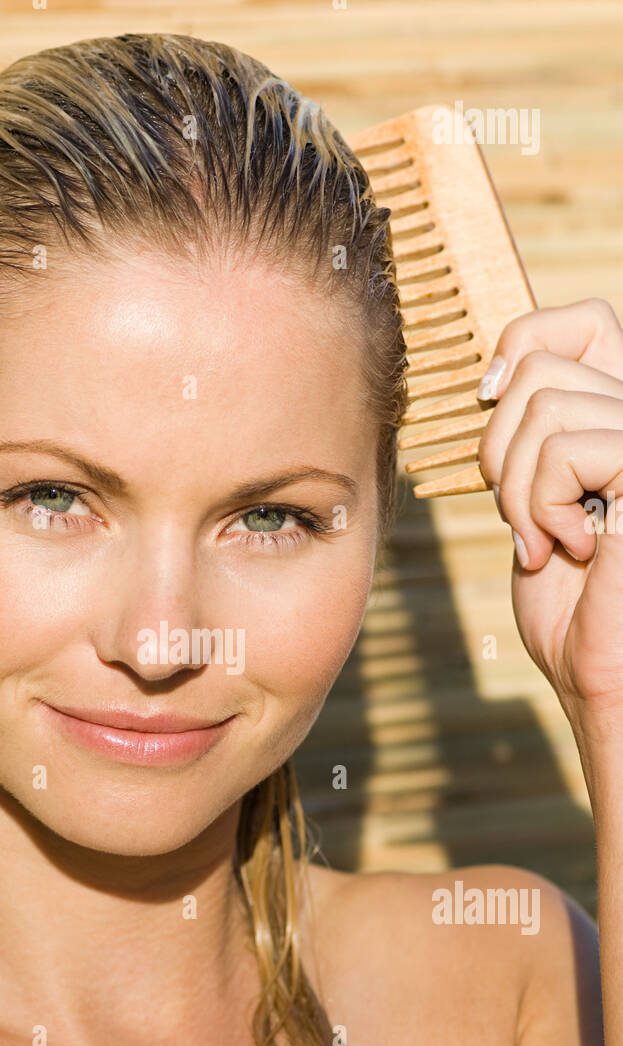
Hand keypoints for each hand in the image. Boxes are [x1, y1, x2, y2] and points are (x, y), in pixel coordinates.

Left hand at [476, 298, 622, 725]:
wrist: (603, 676)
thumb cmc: (573, 606)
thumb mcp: (535, 502)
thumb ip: (530, 436)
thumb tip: (496, 373)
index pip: (579, 321)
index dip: (520, 348)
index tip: (490, 406)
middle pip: (540, 364)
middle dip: (499, 448)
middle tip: (521, 516)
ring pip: (544, 403)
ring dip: (518, 488)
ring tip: (547, 539)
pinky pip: (566, 447)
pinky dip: (542, 505)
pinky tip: (573, 548)